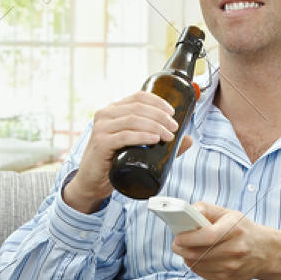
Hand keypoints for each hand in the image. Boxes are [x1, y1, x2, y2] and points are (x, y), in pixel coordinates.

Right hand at [63, 92, 193, 211]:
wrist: (91, 182)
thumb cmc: (113, 163)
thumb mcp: (137, 148)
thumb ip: (160, 142)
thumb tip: (189, 139)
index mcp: (114, 110)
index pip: (138, 96)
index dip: (157, 101)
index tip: (172, 112)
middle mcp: (105, 114)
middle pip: (137, 107)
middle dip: (160, 116)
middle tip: (174, 127)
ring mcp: (101, 128)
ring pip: (133, 120)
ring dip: (154, 125)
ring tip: (168, 135)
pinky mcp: (100, 143)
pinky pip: (124, 136)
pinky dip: (141, 136)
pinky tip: (154, 138)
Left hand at [170, 202, 280, 279]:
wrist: (264, 251)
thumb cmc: (242, 230)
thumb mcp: (228, 214)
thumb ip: (206, 209)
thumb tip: (187, 212)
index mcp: (236, 230)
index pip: (208, 236)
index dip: (189, 238)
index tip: (178, 237)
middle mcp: (236, 250)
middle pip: (199, 254)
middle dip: (182, 249)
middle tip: (178, 243)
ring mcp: (233, 268)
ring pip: (198, 266)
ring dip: (188, 258)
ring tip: (189, 250)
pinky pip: (204, 275)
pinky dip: (197, 267)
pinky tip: (201, 259)